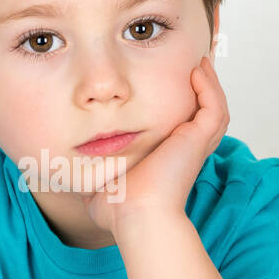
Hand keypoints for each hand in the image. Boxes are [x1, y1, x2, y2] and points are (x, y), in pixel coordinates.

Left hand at [80, 55, 228, 234]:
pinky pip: (213, 107)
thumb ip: (91, 168)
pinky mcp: (197, 140)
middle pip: (205, 114)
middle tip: (195, 66)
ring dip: (210, 84)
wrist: (133, 214)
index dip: (182, 106)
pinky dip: (209, 88)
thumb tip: (64, 166)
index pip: (182, 126)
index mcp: (169, 158)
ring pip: (214, 108)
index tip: (169, 86)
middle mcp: (186, 150)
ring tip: (200, 63)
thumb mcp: (101, 179)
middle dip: (203, 90)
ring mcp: (194, 145)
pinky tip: (197, 71)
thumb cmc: (117, 208)